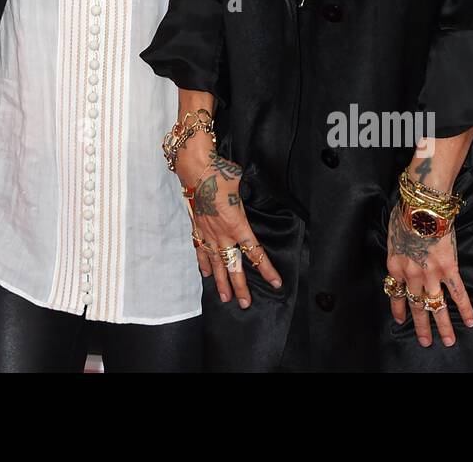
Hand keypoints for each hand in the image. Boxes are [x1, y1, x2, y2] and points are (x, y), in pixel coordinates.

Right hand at [174, 133, 281, 307]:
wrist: (196, 169)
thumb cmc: (222, 174)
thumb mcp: (242, 186)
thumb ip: (246, 197)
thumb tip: (248, 195)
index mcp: (238, 225)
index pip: (255, 253)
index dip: (266, 269)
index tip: (275, 282)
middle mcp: (223, 234)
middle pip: (234, 266)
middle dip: (240, 287)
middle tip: (245, 304)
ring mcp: (208, 233)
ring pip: (216, 263)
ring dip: (221, 282)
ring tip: (225, 298)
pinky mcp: (197, 228)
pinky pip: (201, 250)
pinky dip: (203, 263)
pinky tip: (206, 274)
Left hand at [385, 202, 472, 346]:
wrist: (421, 206)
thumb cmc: (404, 213)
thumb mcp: (392, 234)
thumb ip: (396, 249)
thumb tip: (400, 252)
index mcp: (395, 266)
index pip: (396, 293)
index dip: (398, 308)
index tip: (399, 321)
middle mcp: (412, 275)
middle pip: (416, 305)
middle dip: (421, 326)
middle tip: (425, 342)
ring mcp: (431, 274)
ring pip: (436, 305)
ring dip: (442, 325)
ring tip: (448, 341)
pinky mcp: (449, 269)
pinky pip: (458, 293)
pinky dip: (464, 309)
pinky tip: (469, 322)